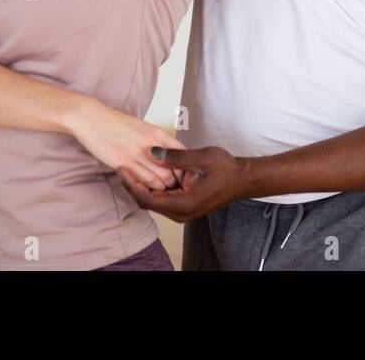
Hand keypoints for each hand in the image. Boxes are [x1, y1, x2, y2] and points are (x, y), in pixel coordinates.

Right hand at [65, 99, 186, 190]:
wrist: (92, 118)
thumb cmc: (116, 123)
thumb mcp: (142, 128)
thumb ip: (156, 141)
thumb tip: (168, 154)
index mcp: (158, 133)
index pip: (182, 153)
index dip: (186, 167)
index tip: (185, 176)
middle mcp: (151, 143)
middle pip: (174, 169)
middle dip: (177, 182)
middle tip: (177, 191)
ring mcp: (137, 154)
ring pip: (160, 178)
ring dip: (164, 188)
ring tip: (164, 194)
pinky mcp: (122, 163)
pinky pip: (142, 180)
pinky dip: (149, 188)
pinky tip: (149, 191)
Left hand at [117, 146, 246, 222]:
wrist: (242, 179)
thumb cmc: (226, 168)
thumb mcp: (201, 158)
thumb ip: (175, 157)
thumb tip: (152, 152)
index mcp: (183, 204)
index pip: (147, 199)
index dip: (132, 184)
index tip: (122, 169)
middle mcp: (180, 213)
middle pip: (147, 202)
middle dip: (133, 186)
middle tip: (123, 167)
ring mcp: (182, 212)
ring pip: (154, 202)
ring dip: (143, 186)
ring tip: (132, 168)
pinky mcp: (184, 207)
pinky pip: (163, 200)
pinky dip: (154, 187)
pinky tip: (149, 173)